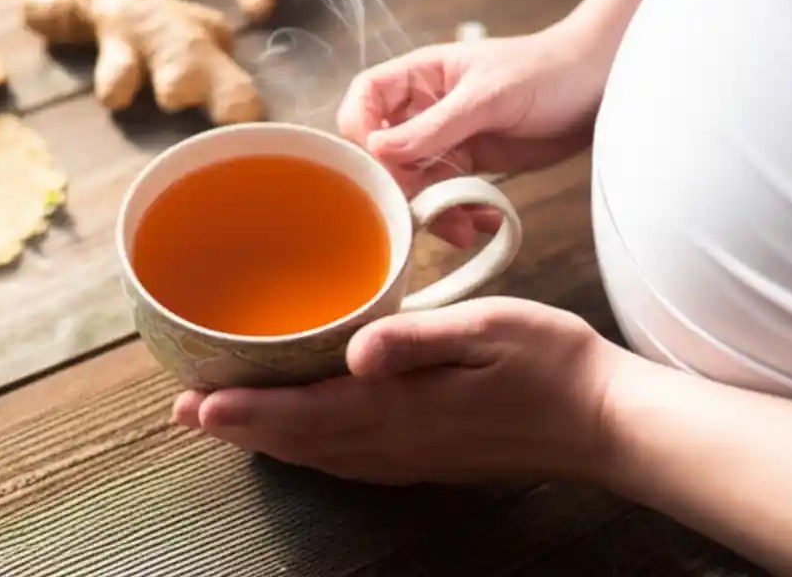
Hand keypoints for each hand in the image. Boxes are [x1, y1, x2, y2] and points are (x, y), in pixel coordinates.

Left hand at [171, 297, 624, 484]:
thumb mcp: (490, 330)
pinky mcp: (430, 461)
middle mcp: (398, 444)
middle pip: (301, 441)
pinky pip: (351, 461)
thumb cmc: (553, 364)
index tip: (194, 404)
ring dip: (269, 441)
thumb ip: (419, 339)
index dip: (245, 412)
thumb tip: (357, 350)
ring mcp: (414, 459)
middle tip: (186, 412)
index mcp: (404, 409)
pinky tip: (305, 441)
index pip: (306, 414)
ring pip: (321, 456)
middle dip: (240, 428)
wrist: (605, 422)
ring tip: (226, 425)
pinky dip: (311, 450)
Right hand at [337, 23, 604, 246]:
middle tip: (424, 210)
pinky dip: (461, 215)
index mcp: (420, 76)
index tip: (377, 162)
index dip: (360, 131)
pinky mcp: (471, 165)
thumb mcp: (488, 97)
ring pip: (415, 183)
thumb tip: (377, 150)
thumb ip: (434, 126)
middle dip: (401, 187)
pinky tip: (484, 222)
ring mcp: (447, 139)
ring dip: (433, 210)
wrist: (599, 87)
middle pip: (385, 153)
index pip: (364, 101)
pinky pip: (449, 196)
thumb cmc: (546, 71)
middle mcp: (425, 109)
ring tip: (464, 229)